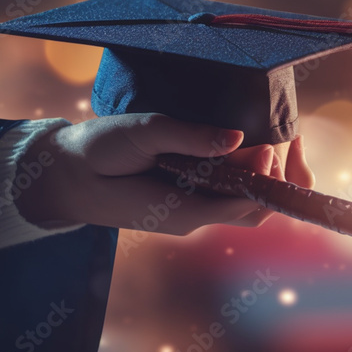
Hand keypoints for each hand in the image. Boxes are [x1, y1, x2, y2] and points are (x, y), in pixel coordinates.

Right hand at [15, 113, 313, 235]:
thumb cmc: (96, 155)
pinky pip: (224, 191)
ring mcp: (188, 210)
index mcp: (185, 210)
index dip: (268, 177)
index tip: (273, 144)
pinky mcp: (182, 198)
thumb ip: (186, 137)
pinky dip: (244, 171)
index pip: (246, 203)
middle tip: (289, 136)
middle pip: (254, 208)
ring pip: (242, 201)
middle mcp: (193, 216)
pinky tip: (249, 143)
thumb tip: (236, 138)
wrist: (62, 177)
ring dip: (264, 174)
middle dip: (278, 179)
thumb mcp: (140, 135)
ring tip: (278, 136)